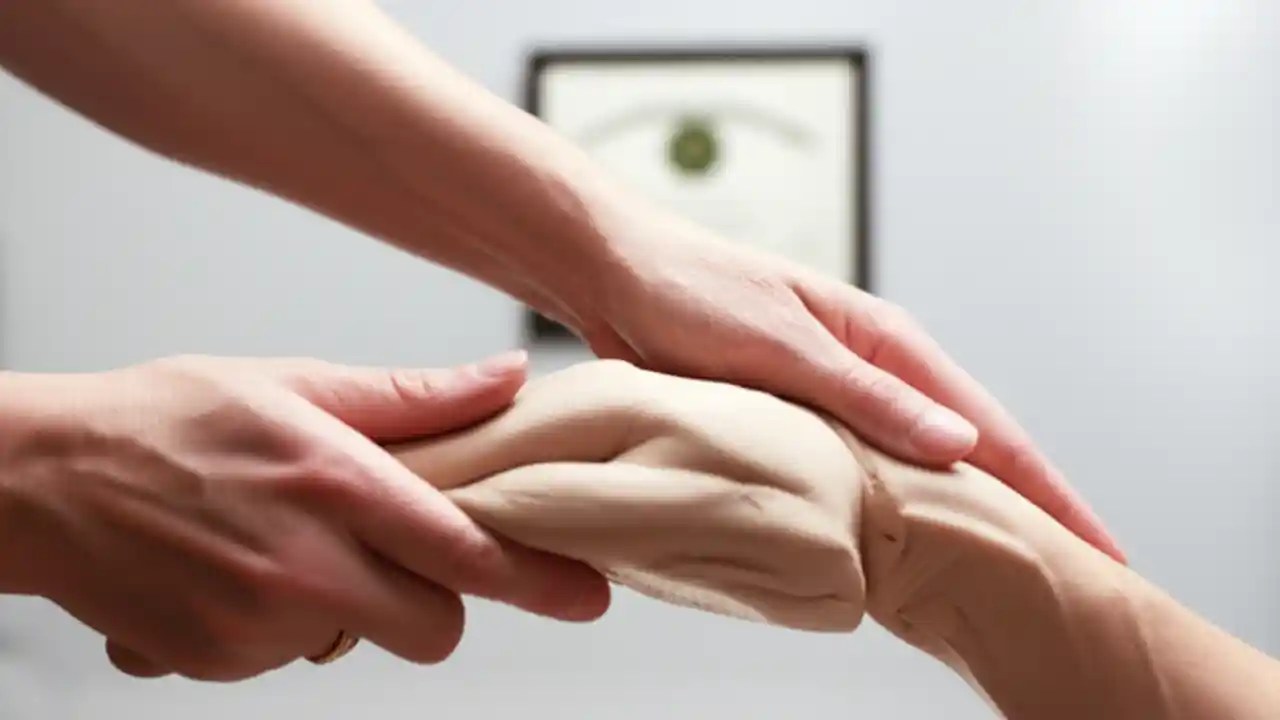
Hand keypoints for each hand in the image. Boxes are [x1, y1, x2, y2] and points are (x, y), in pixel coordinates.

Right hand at [0, 352, 607, 681]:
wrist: (42, 481)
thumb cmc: (168, 420)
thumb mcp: (297, 384)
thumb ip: (413, 399)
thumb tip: (506, 380)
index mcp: (335, 483)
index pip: (465, 551)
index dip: (538, 579)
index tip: (588, 595)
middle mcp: (303, 565)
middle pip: (434, 628)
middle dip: (436, 601)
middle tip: (395, 552)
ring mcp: (256, 625)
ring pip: (359, 642)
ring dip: (351, 606)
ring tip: (290, 543)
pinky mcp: (217, 666)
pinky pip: (293, 658)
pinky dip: (288, 624)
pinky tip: (247, 571)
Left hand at [582, 214, 1123, 561]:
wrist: (618, 276)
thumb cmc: (691, 291)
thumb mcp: (782, 346)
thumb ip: (866, 398)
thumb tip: (959, 446)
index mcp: (884, 343)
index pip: (988, 426)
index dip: (1047, 490)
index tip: (1099, 546)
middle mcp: (871, 370)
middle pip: (968, 449)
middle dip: (1023, 507)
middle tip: (1075, 573)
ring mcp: (836, 397)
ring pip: (916, 465)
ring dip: (963, 511)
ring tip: (1009, 570)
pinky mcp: (797, 419)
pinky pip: (863, 471)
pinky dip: (895, 506)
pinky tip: (904, 543)